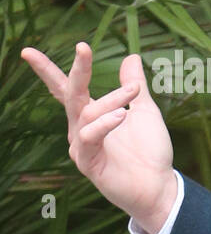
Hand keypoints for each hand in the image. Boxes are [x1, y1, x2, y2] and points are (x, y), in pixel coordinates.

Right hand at [21, 42, 175, 233]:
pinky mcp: (87, 162)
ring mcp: (82, 145)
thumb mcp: (145, 111)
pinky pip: (88, 136)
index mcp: (91, 115)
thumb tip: (130, 56)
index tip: (28, 52)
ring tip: (133, 92)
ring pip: (87, 112)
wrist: (160, 185)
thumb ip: (134, 86)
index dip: (48, 70)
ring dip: (112, 99)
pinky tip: (121, 115)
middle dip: (76, 70)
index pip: (66, 89)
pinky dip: (104, 123)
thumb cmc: (150, 151)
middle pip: (70, 94)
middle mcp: (81, 128)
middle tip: (83, 47)